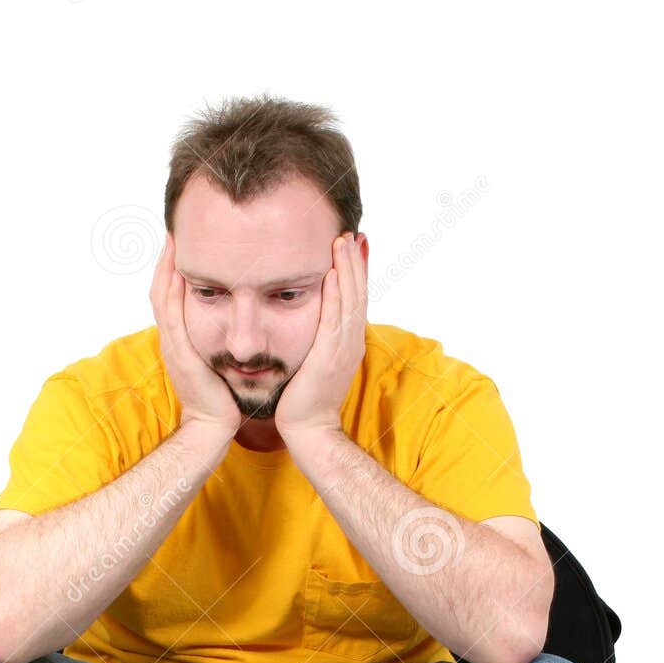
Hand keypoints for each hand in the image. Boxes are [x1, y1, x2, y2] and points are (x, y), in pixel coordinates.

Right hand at [149, 233, 241, 440]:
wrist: (213, 426)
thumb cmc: (222, 398)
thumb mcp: (219, 363)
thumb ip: (221, 343)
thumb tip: (237, 326)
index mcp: (181, 339)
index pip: (172, 296)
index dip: (173, 269)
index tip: (181, 243)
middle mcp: (173, 338)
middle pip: (162, 289)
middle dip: (166, 260)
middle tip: (173, 231)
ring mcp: (173, 344)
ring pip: (162, 296)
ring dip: (165, 267)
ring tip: (172, 240)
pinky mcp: (180, 352)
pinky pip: (171, 314)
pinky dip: (171, 290)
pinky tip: (177, 270)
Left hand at [274, 231, 366, 443]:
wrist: (308, 430)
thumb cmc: (305, 399)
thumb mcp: (315, 363)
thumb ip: (318, 340)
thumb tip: (313, 323)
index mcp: (348, 342)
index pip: (355, 299)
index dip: (356, 271)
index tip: (352, 245)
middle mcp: (351, 342)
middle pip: (358, 293)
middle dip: (355, 261)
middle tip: (351, 232)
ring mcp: (343, 348)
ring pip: (351, 300)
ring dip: (348, 269)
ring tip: (344, 241)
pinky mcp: (330, 356)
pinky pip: (335, 319)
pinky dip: (337, 294)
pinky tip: (334, 273)